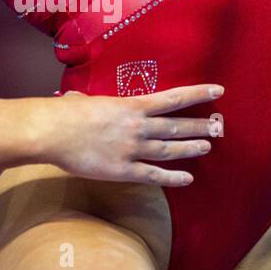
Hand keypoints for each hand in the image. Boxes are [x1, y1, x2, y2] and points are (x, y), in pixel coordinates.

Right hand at [40, 84, 223, 187]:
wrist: (52, 132)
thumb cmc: (65, 113)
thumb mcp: (87, 100)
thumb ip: (95, 103)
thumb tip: (80, 100)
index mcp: (131, 106)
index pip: (173, 99)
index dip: (197, 94)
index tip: (217, 91)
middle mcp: (138, 126)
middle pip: (176, 126)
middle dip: (199, 127)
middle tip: (218, 127)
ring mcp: (132, 149)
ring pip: (170, 150)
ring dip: (190, 148)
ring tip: (207, 147)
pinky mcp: (123, 170)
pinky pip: (153, 175)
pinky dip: (173, 178)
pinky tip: (187, 178)